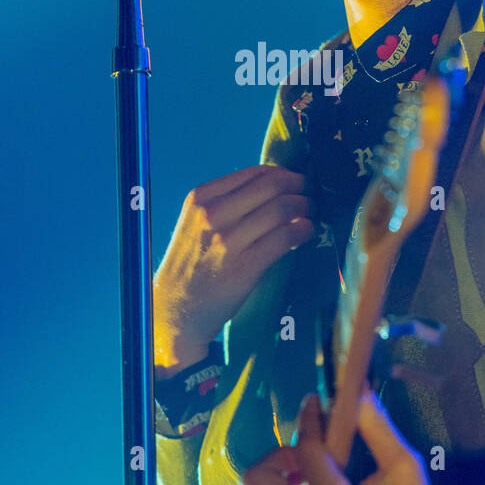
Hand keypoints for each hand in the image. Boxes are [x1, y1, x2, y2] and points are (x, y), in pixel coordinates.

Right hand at [154, 164, 314, 375]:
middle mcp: (213, 214)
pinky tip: (306, 232)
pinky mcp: (245, 266)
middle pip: (272, 186)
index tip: (294, 182)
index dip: (283, 174)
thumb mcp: (196, 223)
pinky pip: (285, 238)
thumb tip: (274, 186)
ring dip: (304, 208)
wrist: (175, 311)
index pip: (255, 173)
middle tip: (307, 195)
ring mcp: (228, 241)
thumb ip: (227, 203)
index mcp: (202, 198)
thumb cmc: (191, 265)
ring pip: (282, 209)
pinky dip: (303, 231)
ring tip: (309, 215)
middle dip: (298, 187)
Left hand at [239, 389, 484, 484]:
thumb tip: (356, 389)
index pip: (305, 452)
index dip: (308, 419)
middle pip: (257, 481)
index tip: (316, 402)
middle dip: (277, 454)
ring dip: (281, 475)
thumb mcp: (406, 467)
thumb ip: (377, 426)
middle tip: (308, 448)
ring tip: (314, 468)